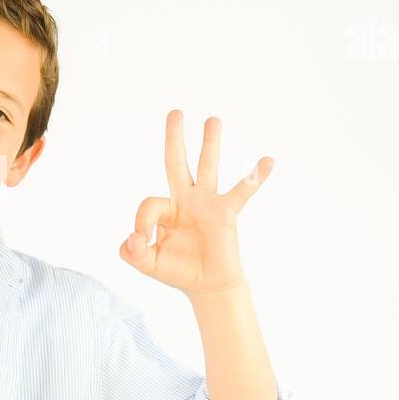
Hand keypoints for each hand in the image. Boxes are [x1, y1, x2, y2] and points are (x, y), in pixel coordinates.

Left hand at [119, 110, 272, 297]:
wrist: (206, 286)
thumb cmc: (177, 271)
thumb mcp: (147, 263)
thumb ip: (132, 252)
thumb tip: (132, 237)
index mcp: (165, 209)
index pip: (149, 203)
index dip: (142, 222)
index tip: (143, 242)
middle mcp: (186, 200)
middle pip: (177, 162)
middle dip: (175, 138)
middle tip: (175, 113)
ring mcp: (207, 204)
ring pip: (208, 167)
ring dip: (210, 143)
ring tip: (212, 119)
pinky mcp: (226, 213)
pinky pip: (242, 192)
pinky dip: (255, 177)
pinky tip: (267, 161)